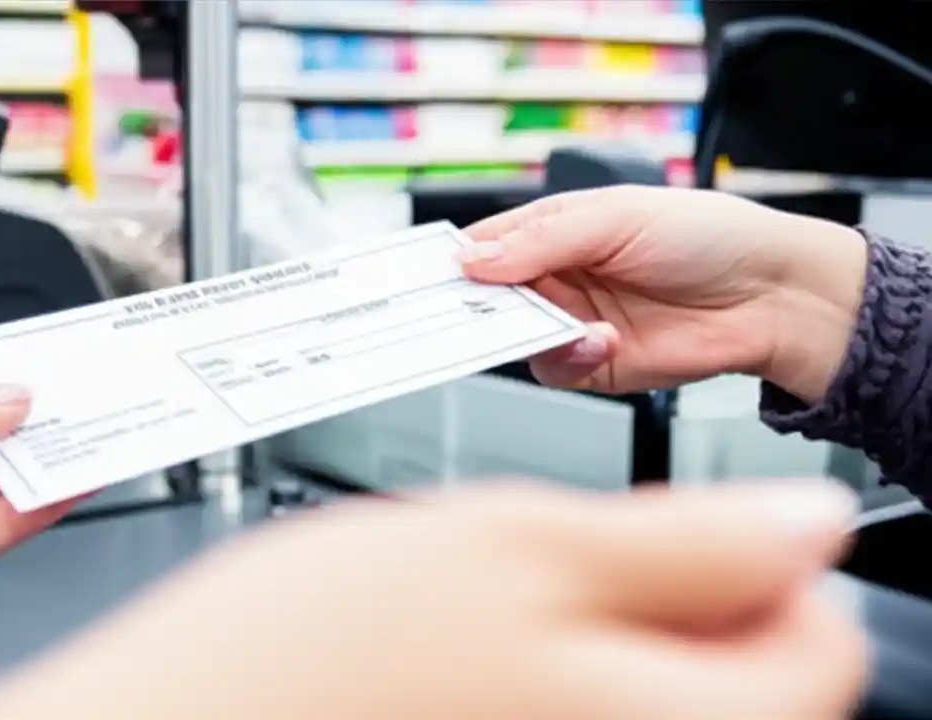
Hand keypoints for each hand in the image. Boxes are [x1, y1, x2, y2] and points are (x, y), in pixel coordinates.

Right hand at [0, 480, 866, 719]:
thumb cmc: (303, 654)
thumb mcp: (509, 546)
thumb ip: (684, 544)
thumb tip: (808, 524)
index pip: (819, 648)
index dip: (760, 559)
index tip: (683, 520)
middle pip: (737, 680)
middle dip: (670, 591)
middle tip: (555, 553)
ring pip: (641, 691)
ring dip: (597, 622)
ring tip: (488, 595)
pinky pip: (568, 716)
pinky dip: (543, 668)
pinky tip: (464, 642)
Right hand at [459, 186, 868, 402]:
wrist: (774, 297)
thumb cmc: (710, 236)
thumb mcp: (617, 217)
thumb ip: (542, 241)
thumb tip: (474, 257)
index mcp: (557, 229)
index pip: (487, 244)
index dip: (457, 258)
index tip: (430, 274)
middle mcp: (559, 277)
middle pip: (489, 296)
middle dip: (477, 304)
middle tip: (470, 309)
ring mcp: (575, 321)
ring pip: (515, 337)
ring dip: (531, 332)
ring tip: (568, 321)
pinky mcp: (597, 365)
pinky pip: (554, 369)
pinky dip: (570, 358)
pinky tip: (603, 341)